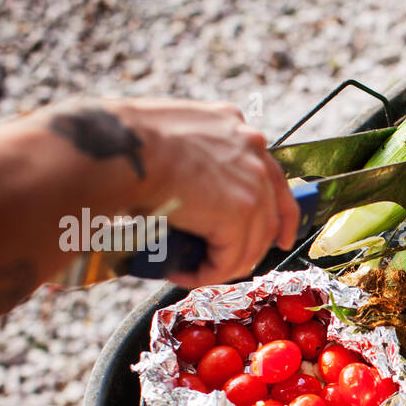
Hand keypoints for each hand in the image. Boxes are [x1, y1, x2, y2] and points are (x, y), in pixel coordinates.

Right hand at [114, 99, 298, 286]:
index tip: (281, 238)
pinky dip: (207, 275)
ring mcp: (253, 182)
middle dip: (252, 248)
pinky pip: (229, 260)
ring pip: (251, 244)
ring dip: (223, 265)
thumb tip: (190, 193)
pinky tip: (184, 275)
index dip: (280, 215)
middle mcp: (254, 151)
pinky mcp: (240, 212)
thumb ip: (198, 158)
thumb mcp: (176, 136)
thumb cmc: (129, 140)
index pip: (274, 179)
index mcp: (239, 130)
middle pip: (271, 215)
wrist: (124, 145)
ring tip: (195, 272)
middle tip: (224, 265)